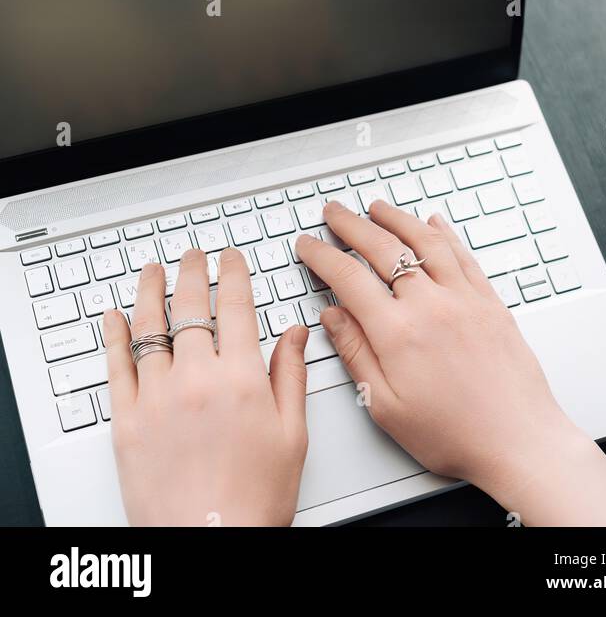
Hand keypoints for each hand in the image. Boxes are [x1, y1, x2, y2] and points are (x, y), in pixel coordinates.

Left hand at [105, 248, 307, 526]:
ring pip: (150, 327)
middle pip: (191, 307)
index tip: (230, 258)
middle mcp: (197, 379)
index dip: (233, 273)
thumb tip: (295, 334)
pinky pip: (116, 367)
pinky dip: (114, 336)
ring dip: (151, 291)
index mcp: (242, 378)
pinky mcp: (127, 421)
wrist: (212, 545)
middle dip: (192, 271)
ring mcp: (157, 397)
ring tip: (152, 271)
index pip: (236, 305)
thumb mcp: (292, 435)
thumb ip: (291, 376)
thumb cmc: (254, 501)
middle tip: (192, 255)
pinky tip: (114, 317)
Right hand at [297, 202, 605, 525]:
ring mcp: (463, 297)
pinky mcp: (489, 300)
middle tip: (334, 212)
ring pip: (424, 241)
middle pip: (383, 248)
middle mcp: (430, 305)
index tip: (308, 245)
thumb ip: (356, 355)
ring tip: (376, 207)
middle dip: (352, 225)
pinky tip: (433, 223)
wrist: (519, 440)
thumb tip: (332, 318)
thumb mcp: (386, 406)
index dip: (322, 256)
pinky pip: (462, 254)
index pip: (348, 278)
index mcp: (398, 333)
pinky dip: (443, 233)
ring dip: (396, 218)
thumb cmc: (454, 434)